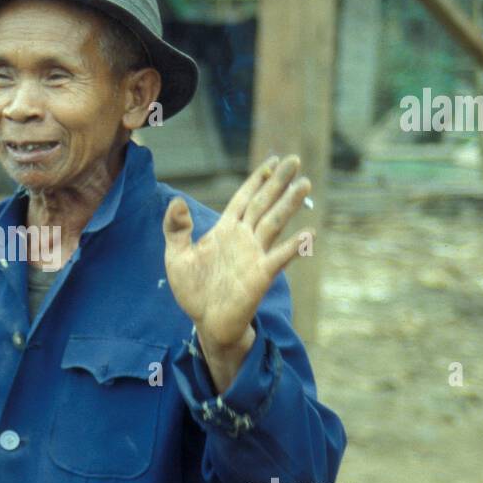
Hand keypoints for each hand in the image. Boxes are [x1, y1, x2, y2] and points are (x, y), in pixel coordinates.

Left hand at [162, 154, 310, 357]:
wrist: (206, 322)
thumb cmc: (193, 290)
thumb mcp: (176, 256)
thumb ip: (175, 228)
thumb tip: (177, 201)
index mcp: (225, 230)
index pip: (244, 198)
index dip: (257, 179)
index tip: (273, 160)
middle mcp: (244, 238)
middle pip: (264, 204)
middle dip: (278, 182)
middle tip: (295, 161)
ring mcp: (254, 255)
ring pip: (274, 223)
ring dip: (289, 204)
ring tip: (304, 184)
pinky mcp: (260, 276)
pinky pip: (279, 258)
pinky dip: (293, 247)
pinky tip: (308, 234)